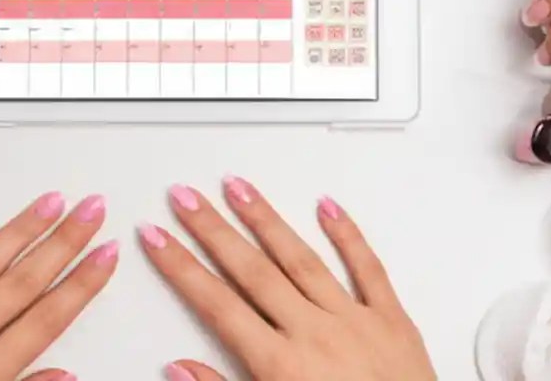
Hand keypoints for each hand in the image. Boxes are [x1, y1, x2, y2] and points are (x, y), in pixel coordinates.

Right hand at [140, 177, 435, 380]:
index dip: (181, 268)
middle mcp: (315, 335)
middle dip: (213, 230)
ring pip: (301, 258)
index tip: (157, 239)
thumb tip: (179, 368)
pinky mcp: (394, 322)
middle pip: (252, 271)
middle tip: (185, 197)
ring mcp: (356, 322)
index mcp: (282, 368)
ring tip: (238, 188)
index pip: (217, 305)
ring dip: (265, 220)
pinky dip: (348, 235)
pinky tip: (327, 206)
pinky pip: (369, 269)